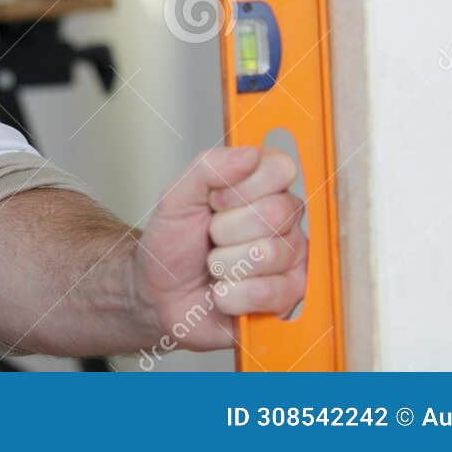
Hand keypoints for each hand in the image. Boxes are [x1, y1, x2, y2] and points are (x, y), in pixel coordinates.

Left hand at [133, 147, 309, 350]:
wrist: (160, 295)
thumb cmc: (172, 244)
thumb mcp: (176, 198)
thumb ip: (208, 167)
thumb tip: (251, 153)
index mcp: (262, 187)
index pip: (280, 169)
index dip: (240, 186)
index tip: (214, 200)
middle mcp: (284, 220)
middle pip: (275, 211)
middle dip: (225, 228)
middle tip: (210, 236)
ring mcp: (291, 259)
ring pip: (268, 254)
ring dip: (224, 264)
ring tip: (215, 266)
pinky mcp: (289, 298)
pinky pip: (268, 293)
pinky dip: (231, 295)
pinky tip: (224, 292)